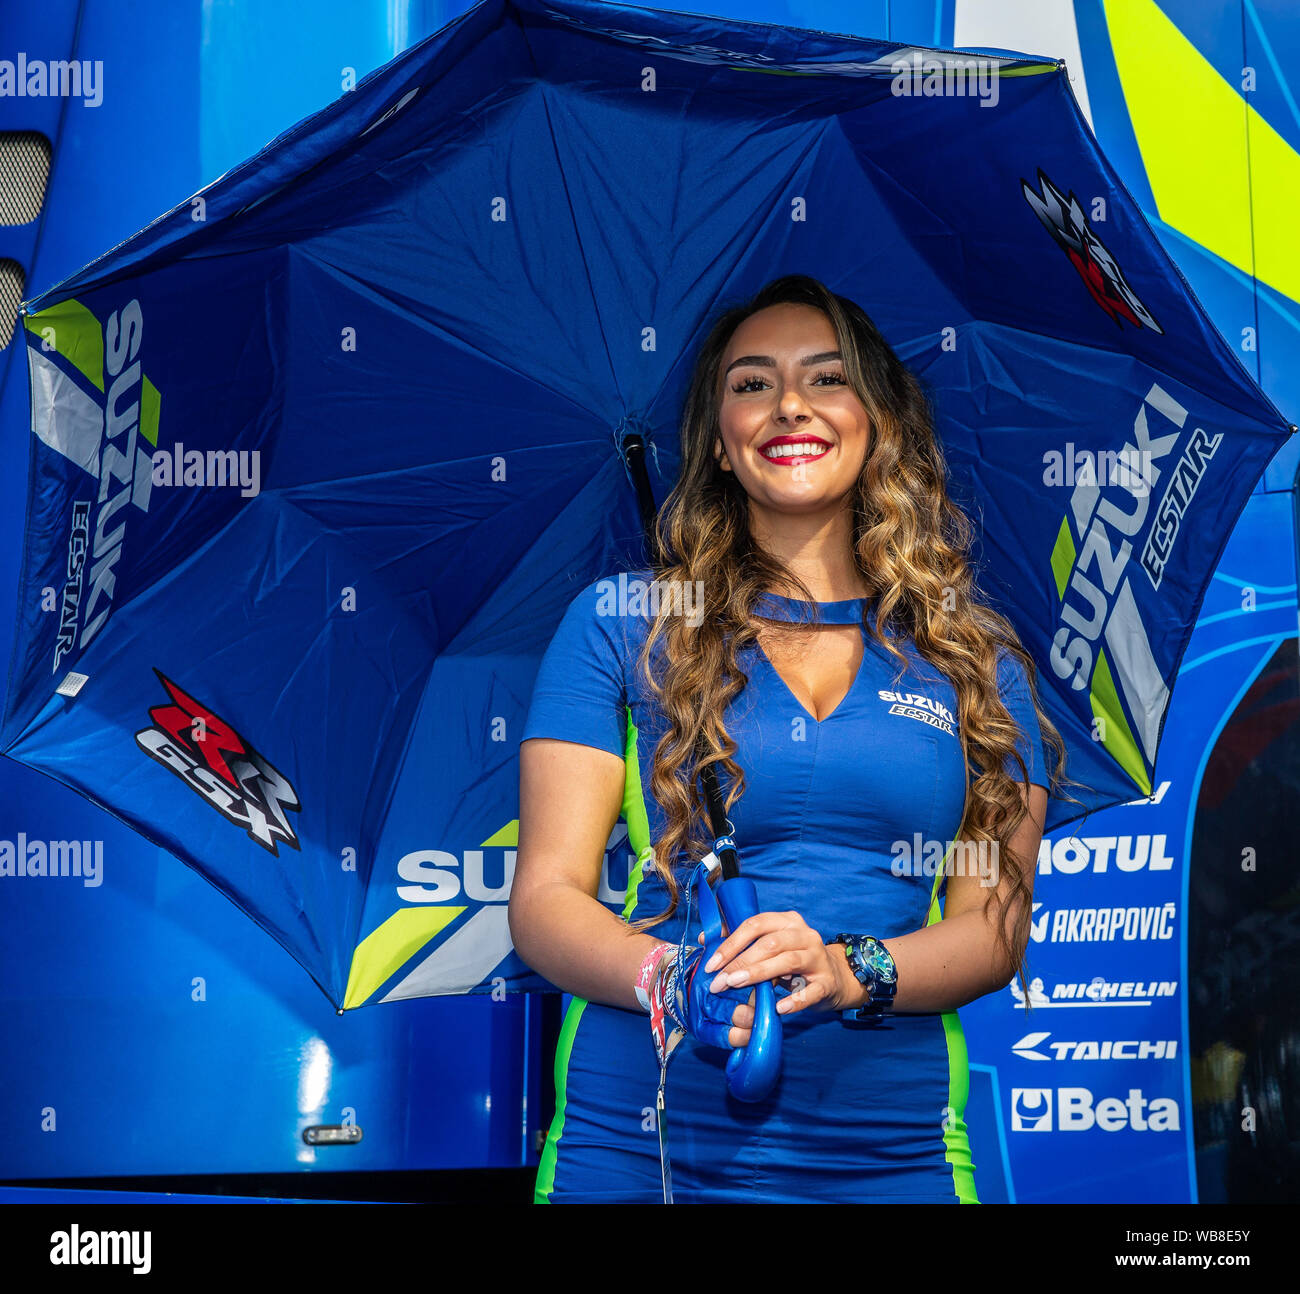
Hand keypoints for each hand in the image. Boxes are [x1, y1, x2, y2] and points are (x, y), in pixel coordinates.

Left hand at [699, 911, 861, 1018]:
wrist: (834, 977)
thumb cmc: (792, 960)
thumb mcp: (770, 946)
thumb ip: (741, 942)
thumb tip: (705, 938)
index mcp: (786, 921)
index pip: (755, 925)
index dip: (731, 943)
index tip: (712, 964)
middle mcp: (804, 934)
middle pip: (769, 943)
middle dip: (740, 961)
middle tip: (719, 981)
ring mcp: (818, 957)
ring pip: (787, 961)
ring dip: (758, 973)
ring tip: (736, 984)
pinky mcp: (827, 982)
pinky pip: (811, 991)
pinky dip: (794, 1000)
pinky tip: (778, 1008)